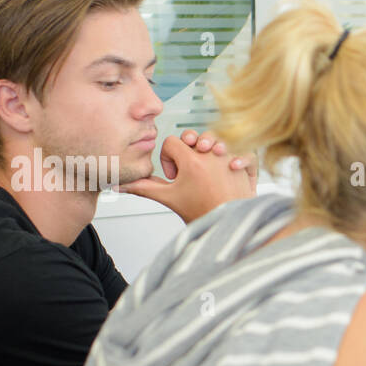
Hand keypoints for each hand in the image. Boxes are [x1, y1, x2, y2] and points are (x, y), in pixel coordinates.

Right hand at [119, 130, 254, 222]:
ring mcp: (230, 158)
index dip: (168, 158)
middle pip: (194, 137)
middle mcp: (212, 155)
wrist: (230, 228)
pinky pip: (240, 147)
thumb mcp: (170, 200)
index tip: (175, 177)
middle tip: (190, 171)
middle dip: (188, 151)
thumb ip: (144, 188)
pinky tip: (226, 171)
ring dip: (209, 151)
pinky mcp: (245, 164)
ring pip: (216, 139)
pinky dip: (233, 154)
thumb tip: (120, 185)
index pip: (172, 142)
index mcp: (192, 160)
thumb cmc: (204, 215)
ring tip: (207, 171)